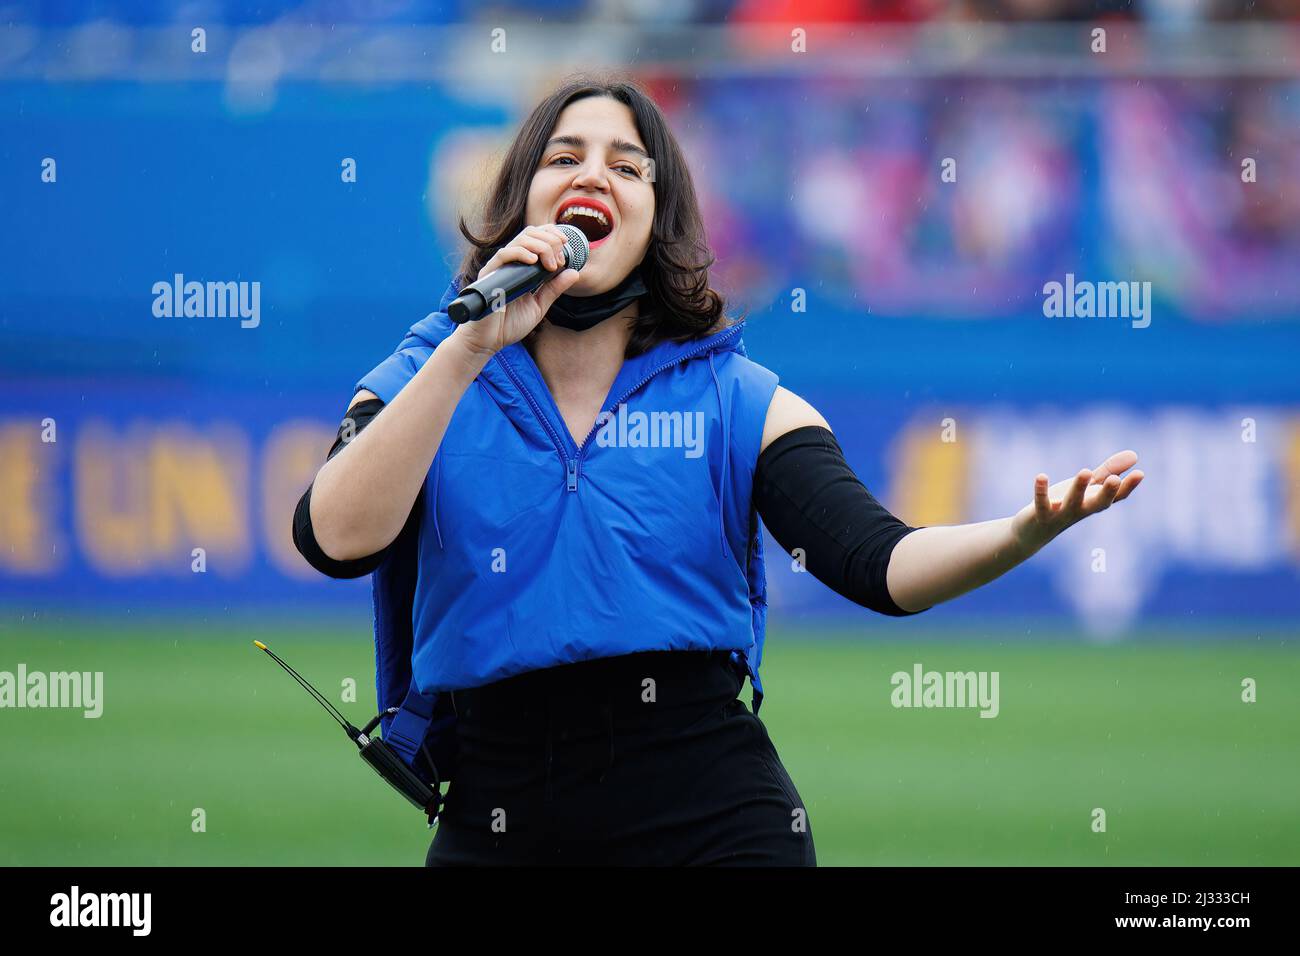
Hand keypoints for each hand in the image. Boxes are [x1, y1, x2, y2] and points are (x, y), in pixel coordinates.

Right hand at [452, 224, 581, 356]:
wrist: (489, 341)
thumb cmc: (509, 324)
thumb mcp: (539, 305)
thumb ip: (554, 289)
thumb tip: (574, 272)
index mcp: (522, 267)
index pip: (536, 237)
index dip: (552, 234)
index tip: (566, 245)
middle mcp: (511, 263)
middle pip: (530, 233)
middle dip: (550, 240)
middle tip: (560, 258)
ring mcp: (500, 267)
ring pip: (520, 240)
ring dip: (541, 247)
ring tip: (551, 265)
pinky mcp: (489, 274)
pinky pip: (504, 255)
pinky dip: (521, 253)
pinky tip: (534, 261)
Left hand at [1011, 449, 1144, 554]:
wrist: (1033, 532)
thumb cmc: (1065, 504)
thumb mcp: (1087, 487)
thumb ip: (1108, 471)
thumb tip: (1135, 455)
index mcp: (1094, 502)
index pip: (1116, 497)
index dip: (1128, 487)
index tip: (1140, 473)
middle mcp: (1082, 510)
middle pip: (1098, 504)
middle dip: (1107, 492)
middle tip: (1115, 479)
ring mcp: (1062, 514)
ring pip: (1072, 502)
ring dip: (1078, 488)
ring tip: (1084, 471)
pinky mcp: (1040, 515)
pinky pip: (1042, 504)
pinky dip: (1041, 491)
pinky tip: (1041, 476)